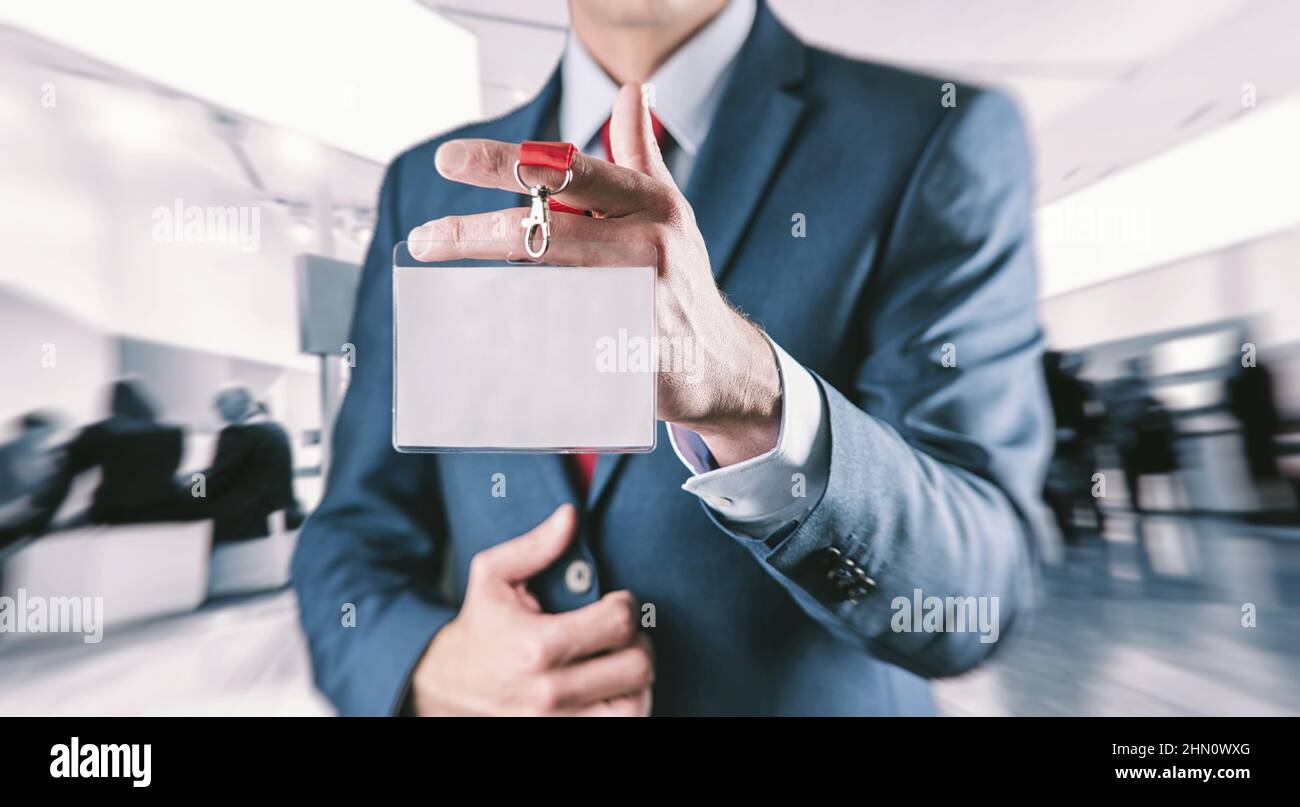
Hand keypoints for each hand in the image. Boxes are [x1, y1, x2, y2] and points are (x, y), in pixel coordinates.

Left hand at [408, 84, 781, 465]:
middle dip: (471, 236)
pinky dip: (518, 338)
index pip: (567, 173)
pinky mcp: (625, 354)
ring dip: (490, 296)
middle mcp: (646, 247)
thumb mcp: (667, 207)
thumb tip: (633, 91)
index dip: (504, 164)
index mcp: (650, 203)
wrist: (716, 359)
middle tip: (424, 239)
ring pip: (537, 291)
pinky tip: (497, 340)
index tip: (449, 161)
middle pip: (539, 236)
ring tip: (459, 304)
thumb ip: (638, 152)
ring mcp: (638, 303)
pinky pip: (553, 342)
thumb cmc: (678, 272)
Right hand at [410, 504, 652, 715]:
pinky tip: (615, 686)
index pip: (617, 623)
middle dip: (638, 639)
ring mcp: (560, 721)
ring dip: (637, 677)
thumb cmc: (479, 628)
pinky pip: (625, 724)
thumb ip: (535, 546)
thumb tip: (570, 517)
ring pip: (637, 703)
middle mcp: (552, 690)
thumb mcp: (493, 576)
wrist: (447, 684)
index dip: (627, 604)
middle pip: (637, 664)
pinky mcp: (566, 735)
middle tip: (622, 631)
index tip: (617, 601)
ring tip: (621, 658)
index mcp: (537, 645)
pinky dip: (629, 703)